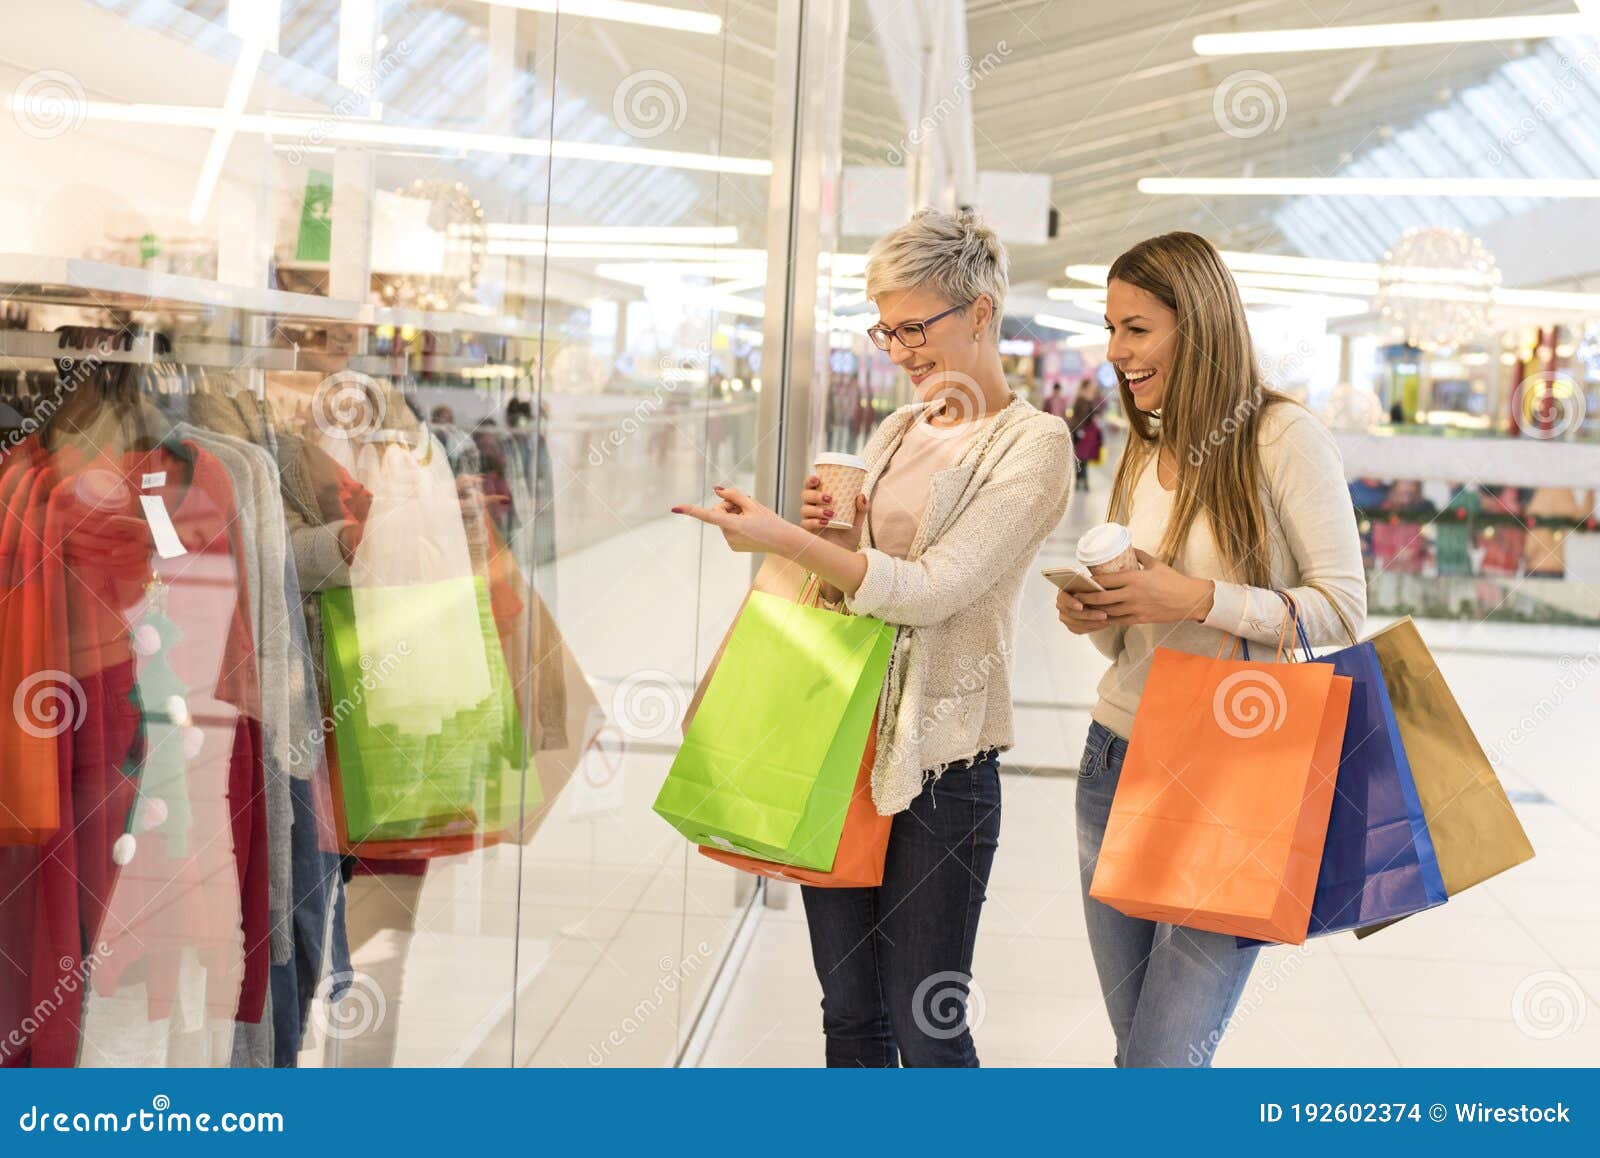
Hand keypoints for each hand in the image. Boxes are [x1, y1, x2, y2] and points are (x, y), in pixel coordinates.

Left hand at [672, 485, 793, 553]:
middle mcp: (729, 536)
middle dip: (729, 506)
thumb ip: (733, 494)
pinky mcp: (734, 547)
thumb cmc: (769, 521)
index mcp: (733, 524)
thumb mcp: (752, 504)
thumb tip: (716, 490)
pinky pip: (729, 530)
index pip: (707, 515)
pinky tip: (751, 528)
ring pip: (724, 521)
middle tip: (747, 507)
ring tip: (752, 519)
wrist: (783, 541)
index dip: (690, 510)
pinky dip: (737, 525)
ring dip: (735, 516)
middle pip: (718, 512)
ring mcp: (730, 543)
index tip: (674, 508)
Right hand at [800, 474, 868, 549]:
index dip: (810, 480)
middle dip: (815, 494)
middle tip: (829, 498)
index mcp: (822, 501)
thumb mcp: (858, 520)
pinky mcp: (808, 532)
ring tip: (831, 513)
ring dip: (817, 509)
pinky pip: (806, 524)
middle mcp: (813, 508)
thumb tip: (861, 495)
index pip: (812, 486)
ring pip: (804, 509)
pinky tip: (825, 523)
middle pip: (805, 495)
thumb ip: (861, 508)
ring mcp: (809, 520)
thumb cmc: (848, 534)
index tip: (817, 478)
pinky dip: (815, 522)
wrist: (845, 553)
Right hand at [1055, 586, 1111, 634]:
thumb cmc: (1093, 588)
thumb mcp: (1092, 583)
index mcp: (1063, 591)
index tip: (1081, 606)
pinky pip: (1080, 630)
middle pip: (1071, 613)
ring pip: (1076, 624)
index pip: (1063, 597)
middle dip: (1088, 615)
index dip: (1071, 602)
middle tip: (1103, 615)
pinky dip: (1092, 627)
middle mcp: (1061, 605)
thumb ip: (1090, 586)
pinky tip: (1104, 624)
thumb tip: (1097, 588)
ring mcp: (1065, 617)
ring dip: (1092, 622)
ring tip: (1107, 620)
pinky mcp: (1072, 626)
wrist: (1094, 596)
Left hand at [1075, 548, 1215, 626]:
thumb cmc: (1173, 580)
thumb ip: (1139, 555)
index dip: (1091, 582)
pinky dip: (1107, 619)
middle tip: (1075, 597)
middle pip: (1102, 599)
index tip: (1082, 581)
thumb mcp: (1155, 563)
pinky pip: (1118, 621)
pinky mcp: (1140, 619)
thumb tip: (1128, 548)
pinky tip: (1099, 617)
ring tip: (1083, 608)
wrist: (1189, 600)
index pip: (1106, 581)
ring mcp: (1135, 609)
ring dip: (1094, 610)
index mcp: (1134, 578)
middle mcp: (1132, 594)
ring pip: (1108, 612)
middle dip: (1086, 599)